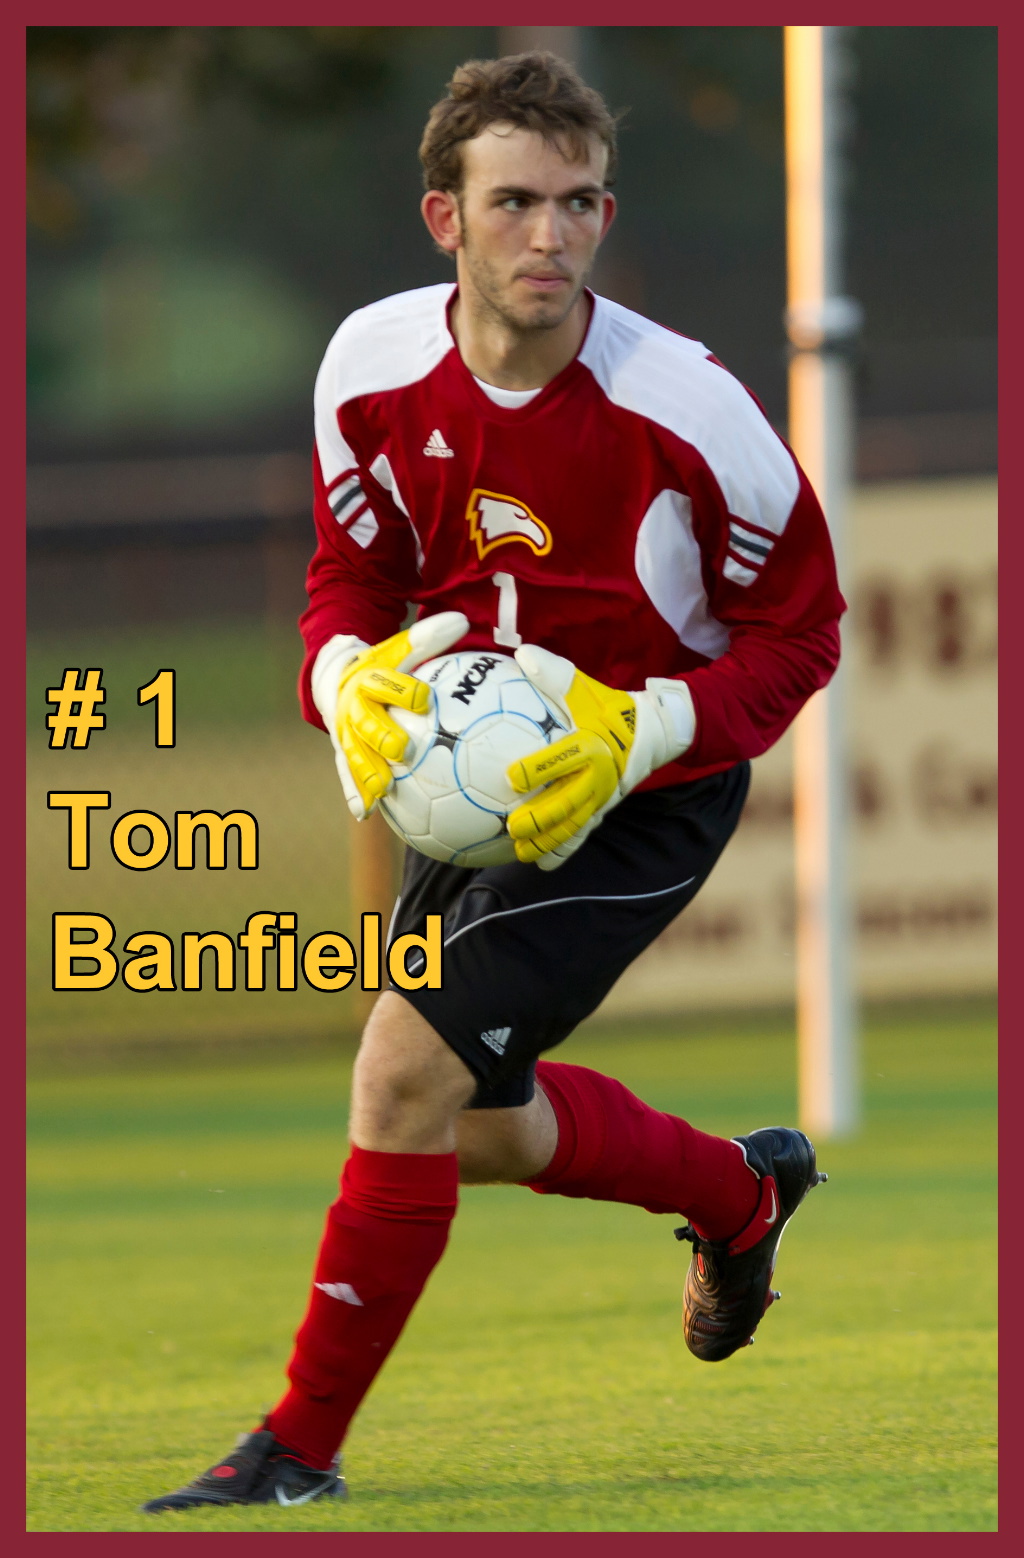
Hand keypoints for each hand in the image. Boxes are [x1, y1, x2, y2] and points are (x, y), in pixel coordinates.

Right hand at [319, 612, 467, 819]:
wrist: (335, 678)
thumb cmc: (383, 666)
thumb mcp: (401, 649)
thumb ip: (429, 639)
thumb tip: (464, 620)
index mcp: (368, 679)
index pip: (385, 683)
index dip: (403, 690)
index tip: (424, 698)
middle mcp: (353, 708)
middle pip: (366, 723)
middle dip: (383, 736)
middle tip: (403, 749)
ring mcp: (345, 734)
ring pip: (355, 754)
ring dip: (367, 772)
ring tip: (383, 789)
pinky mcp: (343, 753)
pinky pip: (347, 775)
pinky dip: (355, 793)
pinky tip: (366, 813)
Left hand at [506, 646, 695, 868]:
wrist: (652, 732)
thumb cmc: (609, 707)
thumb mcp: (585, 688)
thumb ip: (555, 674)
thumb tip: (522, 654)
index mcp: (591, 746)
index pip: (562, 759)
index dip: (537, 769)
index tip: (511, 777)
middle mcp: (598, 777)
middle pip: (567, 803)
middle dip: (540, 818)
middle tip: (512, 827)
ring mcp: (602, 798)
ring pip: (574, 826)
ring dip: (548, 842)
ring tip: (521, 853)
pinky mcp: (604, 810)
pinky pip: (583, 835)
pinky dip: (564, 851)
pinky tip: (542, 864)